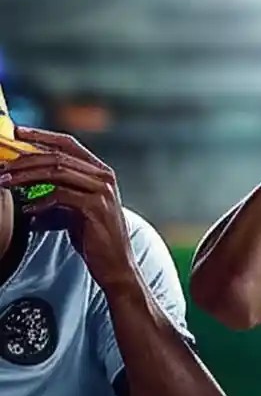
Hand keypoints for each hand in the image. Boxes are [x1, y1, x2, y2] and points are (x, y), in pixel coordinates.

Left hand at [0, 128, 134, 286]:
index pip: (68, 143)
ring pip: (57, 171)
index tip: (15, 132)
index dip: (40, 135)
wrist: (114, 263)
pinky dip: (40, 201)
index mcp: (100, 172)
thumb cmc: (92, 236)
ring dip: (26, 175)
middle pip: (58, 156)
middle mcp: (104, 177)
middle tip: (1, 167)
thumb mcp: (73, 207)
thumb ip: (58, 190)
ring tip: (5, 182)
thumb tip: (23, 180)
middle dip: (24, 159)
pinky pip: (61, 196)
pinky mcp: (96, 207)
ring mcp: (102, 191)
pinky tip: (27, 209)